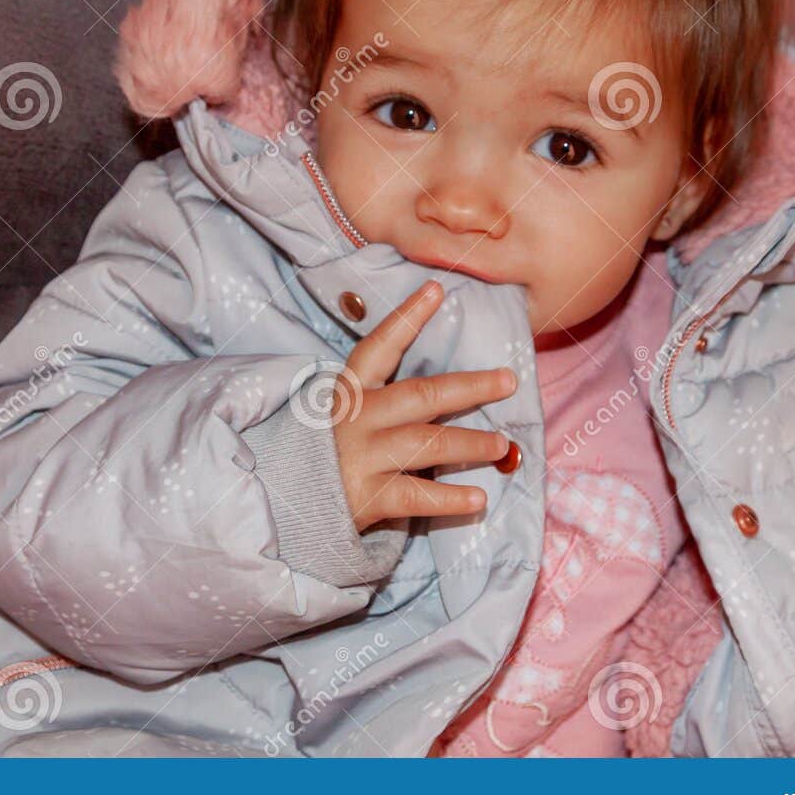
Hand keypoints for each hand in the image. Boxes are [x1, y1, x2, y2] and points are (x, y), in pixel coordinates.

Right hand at [331, 280, 516, 531]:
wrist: (286, 504)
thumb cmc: (325, 454)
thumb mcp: (343, 415)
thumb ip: (382, 401)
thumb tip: (446, 390)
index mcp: (348, 392)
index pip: (378, 346)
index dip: (406, 317)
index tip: (436, 290)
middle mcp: (356, 420)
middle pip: (421, 395)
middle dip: (469, 386)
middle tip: (508, 380)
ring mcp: (361, 458)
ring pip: (427, 444)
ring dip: (470, 443)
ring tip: (501, 445)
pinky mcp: (366, 498)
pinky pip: (417, 496)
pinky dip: (451, 499)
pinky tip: (479, 499)